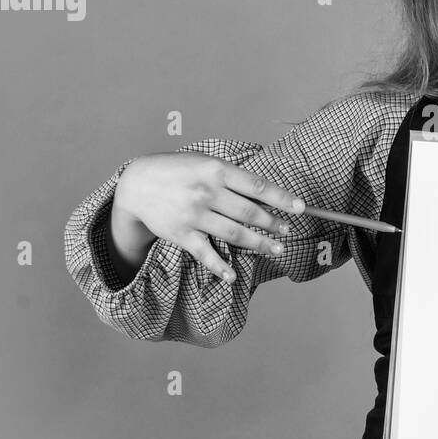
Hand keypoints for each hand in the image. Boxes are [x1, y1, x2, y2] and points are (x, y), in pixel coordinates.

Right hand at [112, 152, 304, 281]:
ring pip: (234, 233)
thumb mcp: (205, 162)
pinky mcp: (181, 234)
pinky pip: (205, 253)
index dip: (282, 198)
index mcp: (216, 170)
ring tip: (276, 249)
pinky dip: (220, 266)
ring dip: (259, 244)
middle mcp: (207, 192)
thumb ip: (232, 176)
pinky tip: (233, 276)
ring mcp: (194, 215)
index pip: (257, 186)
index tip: (300, 207)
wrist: (137, 184)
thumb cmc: (177, 170)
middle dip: (273, 224)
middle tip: (287, 231)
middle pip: (249, 212)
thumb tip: (265, 192)